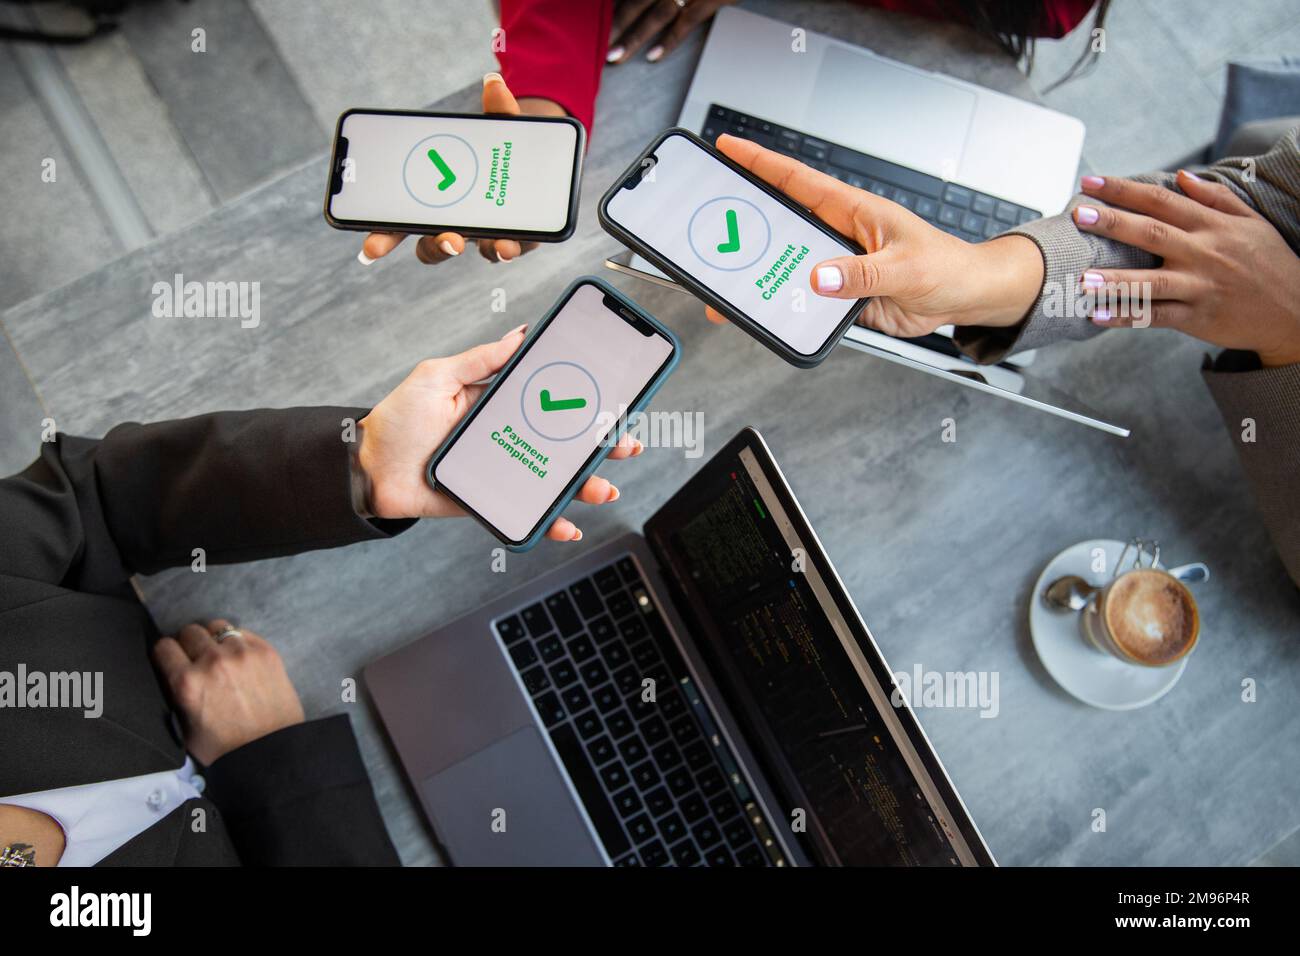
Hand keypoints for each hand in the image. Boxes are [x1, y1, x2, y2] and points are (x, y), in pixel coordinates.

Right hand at [153, 620, 304, 765]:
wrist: (270, 748)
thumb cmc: (225, 746)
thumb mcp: (184, 728)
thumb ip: (176, 696)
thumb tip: (171, 675)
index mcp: (187, 683)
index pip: (164, 647)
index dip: (166, 654)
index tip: (171, 659)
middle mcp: (212, 662)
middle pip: (189, 631)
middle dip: (188, 645)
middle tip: (196, 659)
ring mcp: (241, 653)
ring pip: (216, 626)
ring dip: (213, 639)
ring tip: (218, 655)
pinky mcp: (265, 651)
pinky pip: (242, 632)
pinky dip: (236, 641)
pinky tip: (239, 657)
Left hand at [357, 326, 640, 541]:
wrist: (367, 469)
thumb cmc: (397, 420)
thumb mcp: (437, 376)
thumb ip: (480, 359)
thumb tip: (519, 335)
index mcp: (498, 404)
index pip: (550, 400)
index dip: (582, 402)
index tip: (612, 400)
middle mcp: (506, 437)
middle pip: (562, 443)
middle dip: (599, 446)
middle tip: (624, 444)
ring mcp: (501, 470)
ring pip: (552, 479)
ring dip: (584, 485)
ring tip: (604, 486)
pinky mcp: (489, 500)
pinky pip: (526, 511)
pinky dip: (550, 522)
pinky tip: (569, 524)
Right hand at [358, 73, 557, 266]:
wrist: (536, 169)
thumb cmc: (502, 155)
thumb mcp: (499, 131)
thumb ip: (498, 112)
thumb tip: (493, 82)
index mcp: (434, 202)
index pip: (400, 224)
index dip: (383, 240)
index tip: (370, 250)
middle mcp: (454, 225)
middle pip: (435, 246)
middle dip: (439, 246)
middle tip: (449, 239)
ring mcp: (483, 235)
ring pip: (476, 252)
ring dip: (485, 250)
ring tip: (496, 244)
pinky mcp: (513, 240)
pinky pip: (507, 248)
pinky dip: (511, 245)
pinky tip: (512, 241)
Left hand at [607, 0, 735, 63]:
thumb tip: (629, 5)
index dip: (612, 6)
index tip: (595, 24)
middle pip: (637, 0)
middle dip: (616, 23)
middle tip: (599, 45)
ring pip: (656, 13)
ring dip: (634, 36)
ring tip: (617, 56)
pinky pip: (686, 22)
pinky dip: (669, 40)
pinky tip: (654, 56)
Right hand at [701, 134, 1043, 336]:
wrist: (963, 297)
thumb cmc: (946, 267)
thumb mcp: (905, 268)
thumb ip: (861, 275)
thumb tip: (818, 277)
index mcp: (852, 210)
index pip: (797, 180)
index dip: (760, 163)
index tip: (727, 148)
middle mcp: (836, 234)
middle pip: (779, 224)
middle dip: (742, 223)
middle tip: (707, 225)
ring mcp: (834, 265)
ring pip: (785, 266)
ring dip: (758, 275)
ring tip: (725, 287)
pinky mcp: (838, 296)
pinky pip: (801, 300)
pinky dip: (781, 306)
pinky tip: (762, 314)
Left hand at [1072, 171, 1299, 367]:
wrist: (1295, 311)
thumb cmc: (1270, 263)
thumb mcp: (1251, 222)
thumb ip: (1216, 198)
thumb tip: (1182, 176)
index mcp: (1212, 226)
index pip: (1161, 200)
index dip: (1125, 190)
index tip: (1091, 182)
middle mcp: (1203, 253)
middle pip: (1151, 233)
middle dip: (1112, 223)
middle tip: (1077, 213)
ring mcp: (1199, 287)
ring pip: (1151, 282)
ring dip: (1115, 280)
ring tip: (1082, 277)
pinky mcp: (1198, 318)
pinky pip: (1157, 317)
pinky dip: (1127, 317)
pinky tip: (1098, 316)